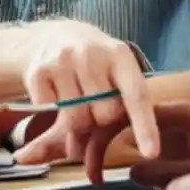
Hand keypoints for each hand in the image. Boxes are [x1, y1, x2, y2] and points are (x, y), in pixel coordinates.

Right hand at [11, 20, 158, 164]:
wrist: (49, 35)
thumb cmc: (91, 61)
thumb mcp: (114, 68)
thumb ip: (123, 101)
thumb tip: (133, 151)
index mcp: (119, 55)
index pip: (137, 95)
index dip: (145, 126)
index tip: (151, 153)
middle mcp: (92, 54)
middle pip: (104, 115)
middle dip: (100, 120)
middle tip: (92, 105)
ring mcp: (63, 61)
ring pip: (76, 121)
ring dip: (76, 124)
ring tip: (74, 107)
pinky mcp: (38, 72)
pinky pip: (51, 114)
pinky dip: (52, 114)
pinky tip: (55, 94)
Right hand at [79, 101, 189, 183]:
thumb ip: (168, 171)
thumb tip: (130, 172)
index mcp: (176, 113)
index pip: (126, 113)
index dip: (102, 138)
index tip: (90, 164)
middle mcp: (165, 113)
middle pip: (115, 116)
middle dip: (92, 140)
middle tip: (85, 171)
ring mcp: (161, 124)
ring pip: (117, 126)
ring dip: (96, 145)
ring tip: (86, 170)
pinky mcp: (160, 138)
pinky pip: (127, 139)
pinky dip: (108, 151)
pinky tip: (98, 170)